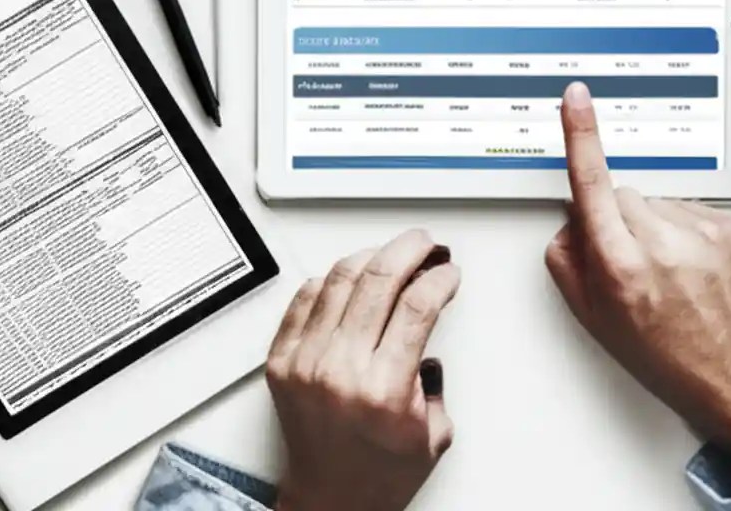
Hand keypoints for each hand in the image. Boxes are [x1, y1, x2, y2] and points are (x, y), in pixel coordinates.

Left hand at [265, 231, 459, 510]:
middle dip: (411, 249)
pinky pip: (304, 299)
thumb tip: (427, 322)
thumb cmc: (379, 473)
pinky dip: (330, 279)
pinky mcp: (281, 361)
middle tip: (425, 244)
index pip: (417, 304)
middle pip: (379, 278)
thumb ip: (435, 376)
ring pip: (339, 278)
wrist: (329, 502)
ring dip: (372, 255)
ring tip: (391, 254)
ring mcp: (305, 362)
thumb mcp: (433, 431)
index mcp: (384, 389)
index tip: (449, 272)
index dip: (439, 277)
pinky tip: (349, 277)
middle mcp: (340, 370)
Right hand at [545, 83, 730, 460]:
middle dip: (618, 218)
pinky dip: (687, 231)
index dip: (580, 136)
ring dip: (655, 225)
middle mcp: (665, 244)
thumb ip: (568, 261)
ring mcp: (705, 233)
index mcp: (623, 266)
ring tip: (670, 271)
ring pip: (658, 201)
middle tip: (631, 262)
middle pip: (623, 195)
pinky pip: (692, 209)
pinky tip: (693, 267)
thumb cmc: (663, 354)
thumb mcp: (594, 317)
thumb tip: (571, 221)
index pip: (593, 185)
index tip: (576, 100)